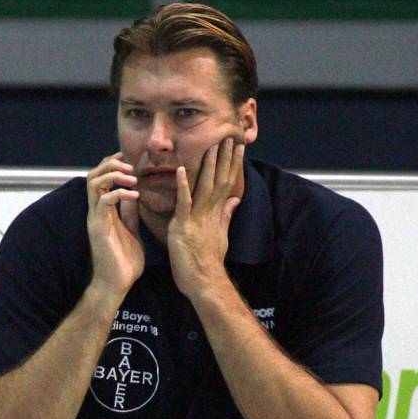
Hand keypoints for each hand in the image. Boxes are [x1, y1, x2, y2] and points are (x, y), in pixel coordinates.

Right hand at [85, 151, 144, 296]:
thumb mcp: (132, 231)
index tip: (129, 161)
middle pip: (93, 175)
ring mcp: (95, 218)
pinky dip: (119, 193)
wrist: (117, 285)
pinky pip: (104, 201)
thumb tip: (135, 196)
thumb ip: (130, 214)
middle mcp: (96, 212)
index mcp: (104, 212)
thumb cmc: (124, 263)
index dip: (113, 165)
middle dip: (111, 165)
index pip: (101, 179)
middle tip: (130, 167)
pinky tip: (135, 196)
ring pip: (94, 183)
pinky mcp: (98, 227)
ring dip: (113, 175)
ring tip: (132, 179)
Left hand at [167, 136, 244, 298]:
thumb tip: (234, 200)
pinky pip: (183, 203)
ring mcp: (197, 219)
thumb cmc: (208, 263)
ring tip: (212, 146)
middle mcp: (209, 213)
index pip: (226, 183)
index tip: (237, 146)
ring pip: (204, 187)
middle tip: (229, 137)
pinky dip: (182, 187)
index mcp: (216, 214)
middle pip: (219, 180)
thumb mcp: (220, 236)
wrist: (203, 282)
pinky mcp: (184, 226)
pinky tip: (180, 170)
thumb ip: (226, 215)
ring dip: (208, 166)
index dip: (232, 164)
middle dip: (225, 158)